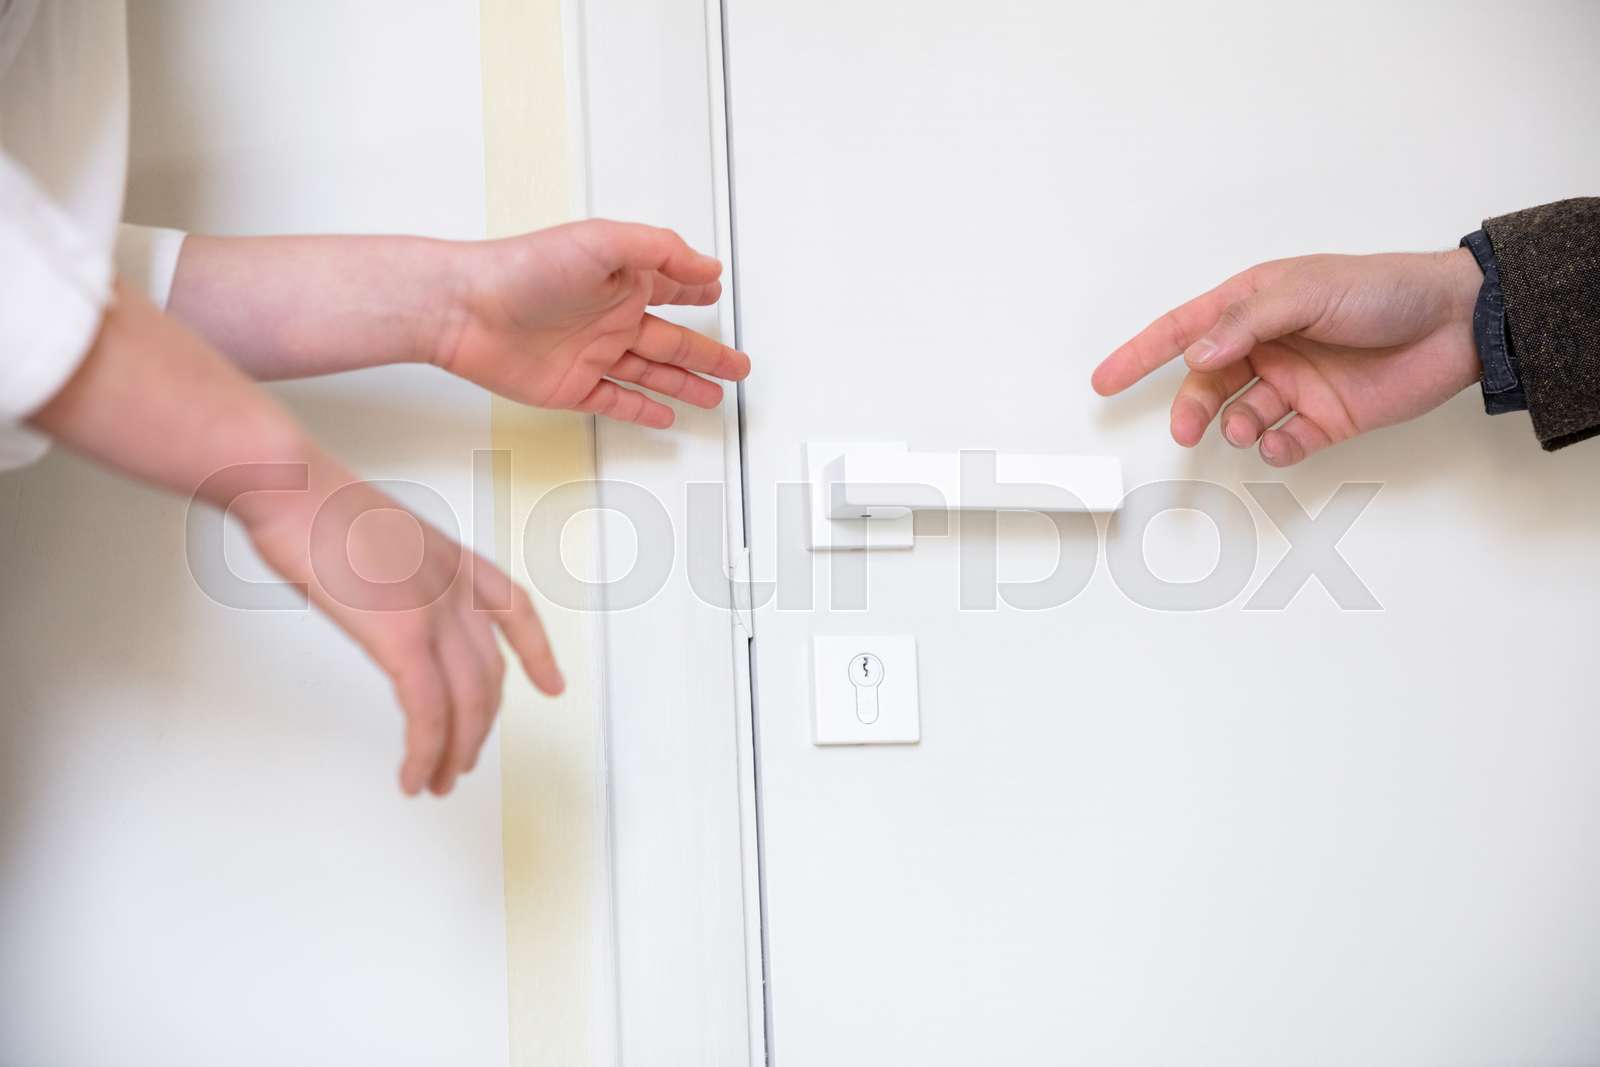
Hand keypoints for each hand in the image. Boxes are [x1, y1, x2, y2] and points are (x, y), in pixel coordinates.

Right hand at [241, 461, 563, 797]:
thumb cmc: (313, 504)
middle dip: (480, 727)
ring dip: (454, 752)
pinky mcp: (403, 640)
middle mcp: (458, 589)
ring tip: (437, 782)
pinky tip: (412, 776)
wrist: (293, 488)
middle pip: (489, 675)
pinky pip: (427, 714)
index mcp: (456, 560)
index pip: (518, 611)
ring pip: (467, 705)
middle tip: (461, 763)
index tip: (553, 686)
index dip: (539, 654)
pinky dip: (424, 753)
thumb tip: (381, 603)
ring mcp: (435, 615)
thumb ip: (396, 576)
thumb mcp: (378, 537)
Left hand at [434, 219, 750, 427]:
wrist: (465, 309)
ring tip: (716, 395)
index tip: (716, 291)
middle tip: (738, 365)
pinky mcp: (572, 387)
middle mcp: (610, 316)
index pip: (673, 286)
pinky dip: (644, 409)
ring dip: (686, 384)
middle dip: (708, 353)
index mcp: (622, 279)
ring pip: (653, 374)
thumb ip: (661, 251)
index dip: (697, 289)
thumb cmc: (523, 267)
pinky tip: (665, 415)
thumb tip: (707, 265)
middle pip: (674, 340)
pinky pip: (618, 401)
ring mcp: (593, 354)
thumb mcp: (603, 241)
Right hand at [1091, 249, 1484, 465]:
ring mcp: (1295, 384)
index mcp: (1255, 306)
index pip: (1183, 331)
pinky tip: (1280, 442)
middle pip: (1207, 384)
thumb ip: (1245, 324)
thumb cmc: (1385, 291)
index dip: (1140, 354)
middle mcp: (1269, 346)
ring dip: (1233, 426)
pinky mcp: (1325, 419)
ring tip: (1244, 429)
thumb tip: (1196, 356)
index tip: (1104, 380)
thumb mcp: (1306, 292)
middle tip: (1186, 429)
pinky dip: (1273, 449)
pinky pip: (1282, 442)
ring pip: (1239, 415)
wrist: (1457, 324)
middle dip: (1190, 407)